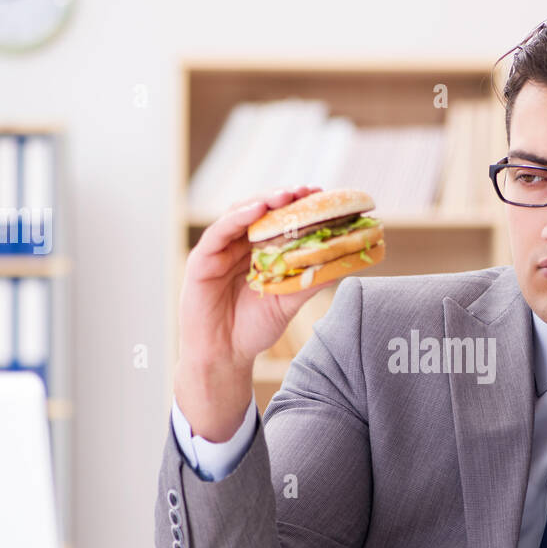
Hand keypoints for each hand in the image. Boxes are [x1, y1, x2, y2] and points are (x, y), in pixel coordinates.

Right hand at [174, 185, 337, 439]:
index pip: (279, 220)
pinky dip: (238, 218)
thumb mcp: (289, 301)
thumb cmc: (253, 328)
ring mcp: (219, 249)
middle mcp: (239, 245)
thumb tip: (345, 261)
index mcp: (259, 252)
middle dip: (284, 198)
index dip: (299, 206)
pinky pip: (219, 232)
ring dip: (263, 201)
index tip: (322, 195)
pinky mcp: (201, 259)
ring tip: (286, 196)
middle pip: (261, 210)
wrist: (224, 356)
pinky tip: (257, 210)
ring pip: (240, 214)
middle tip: (308, 191)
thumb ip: (312, 280)